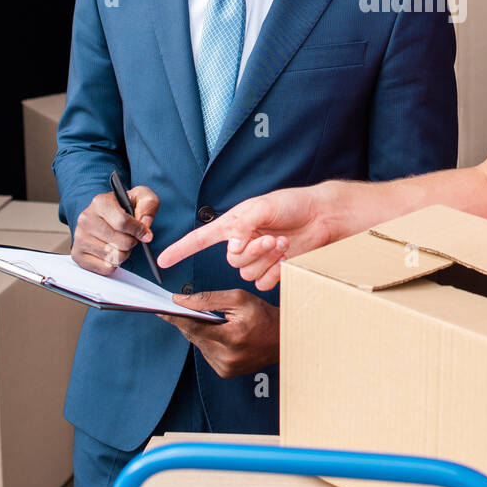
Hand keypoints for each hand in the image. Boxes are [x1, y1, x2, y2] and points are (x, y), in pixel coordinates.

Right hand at [71, 186, 158, 275]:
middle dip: (132, 242)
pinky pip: (105, 268)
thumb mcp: (140, 197)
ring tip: (120, 244)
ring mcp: (79, 238)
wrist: (103, 217)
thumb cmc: (123, 208)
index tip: (145, 233)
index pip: (123, 222)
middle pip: (120, 242)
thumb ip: (148, 204)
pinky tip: (111, 252)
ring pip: (114, 257)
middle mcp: (85, 219)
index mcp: (100, 202)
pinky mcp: (78, 255)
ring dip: (124, 253)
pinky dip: (114, 264)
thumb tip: (145, 224)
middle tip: (130, 237)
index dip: (138, 230)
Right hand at [157, 186, 334, 290]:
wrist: (322, 217)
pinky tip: (287, 256)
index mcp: (234, 225)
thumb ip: (242, 226)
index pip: (200, 239)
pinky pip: (264, 282)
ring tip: (282, 242)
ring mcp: (259, 258)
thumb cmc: (293, 204)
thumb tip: (232, 248)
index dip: (180, 250)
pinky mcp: (275, 270)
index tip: (163, 261)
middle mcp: (243, 243)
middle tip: (272, 237)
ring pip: (248, 274)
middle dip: (253, 251)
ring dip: (267, 259)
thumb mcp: (262, 206)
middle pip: (232, 262)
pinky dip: (276, 271)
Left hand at [158, 288, 279, 377]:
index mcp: (232, 337)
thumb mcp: (238, 298)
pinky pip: (206, 353)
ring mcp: (226, 368)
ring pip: (198, 344)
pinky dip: (207, 341)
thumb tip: (181, 300)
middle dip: (186, 321)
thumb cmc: (264, 316)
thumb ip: (208, 299)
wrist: (283, 339)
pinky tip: (218, 332)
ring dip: (198, 331)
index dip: (175, 317)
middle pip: (194, 336)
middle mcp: (227, 357)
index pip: (194, 327)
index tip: (160, 309)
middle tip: (178, 308)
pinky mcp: (225, 372)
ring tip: (210, 320)